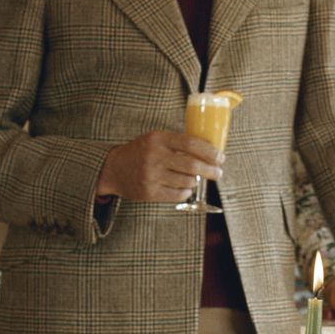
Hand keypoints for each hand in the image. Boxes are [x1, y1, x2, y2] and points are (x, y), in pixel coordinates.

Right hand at [95, 130, 219, 202]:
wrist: (113, 169)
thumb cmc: (140, 152)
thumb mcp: (155, 139)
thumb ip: (177, 142)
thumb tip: (209, 150)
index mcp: (158, 139)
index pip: (191, 143)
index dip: (210, 152)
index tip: (221, 157)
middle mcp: (155, 157)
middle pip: (193, 165)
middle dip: (211, 170)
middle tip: (219, 172)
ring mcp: (152, 176)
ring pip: (187, 181)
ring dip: (196, 181)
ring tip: (195, 178)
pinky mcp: (150, 192)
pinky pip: (178, 194)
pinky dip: (186, 191)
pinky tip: (185, 188)